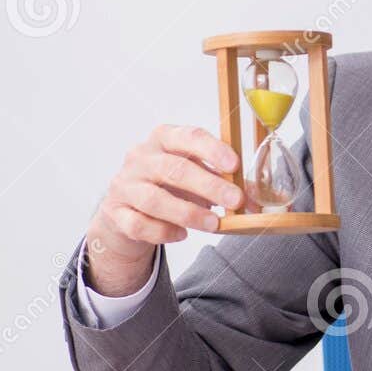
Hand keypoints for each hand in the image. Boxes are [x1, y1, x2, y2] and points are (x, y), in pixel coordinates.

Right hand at [86, 125, 241, 295]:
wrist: (128, 209)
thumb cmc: (169, 186)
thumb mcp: (196, 175)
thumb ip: (224, 183)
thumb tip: (255, 201)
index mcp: (163, 139)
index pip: (187, 136)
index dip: (212, 149)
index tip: (234, 165)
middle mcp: (140, 158)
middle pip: (173, 169)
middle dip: (208, 185)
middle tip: (235, 200)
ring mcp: (125, 185)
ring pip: (154, 199)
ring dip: (188, 212)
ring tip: (213, 223)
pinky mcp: (116, 213)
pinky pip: (139, 224)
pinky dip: (162, 231)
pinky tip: (181, 234)